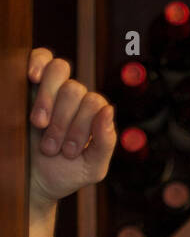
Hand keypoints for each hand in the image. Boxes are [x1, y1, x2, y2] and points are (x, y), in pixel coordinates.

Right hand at [27, 47, 115, 211]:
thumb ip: (106, 142)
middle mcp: (78, 99)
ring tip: (39, 125)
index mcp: (95, 115)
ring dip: (47, 100)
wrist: (35, 180)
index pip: (94, 103)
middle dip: (61, 122)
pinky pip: (41, 56)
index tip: (68, 152)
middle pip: (75, 89)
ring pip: (59, 71)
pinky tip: (33, 77)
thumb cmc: (65, 173)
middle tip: (51, 147)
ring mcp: (56, 88)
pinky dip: (37, 62)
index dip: (81, 127)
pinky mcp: (33, 82)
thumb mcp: (93, 167)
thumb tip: (109, 110)